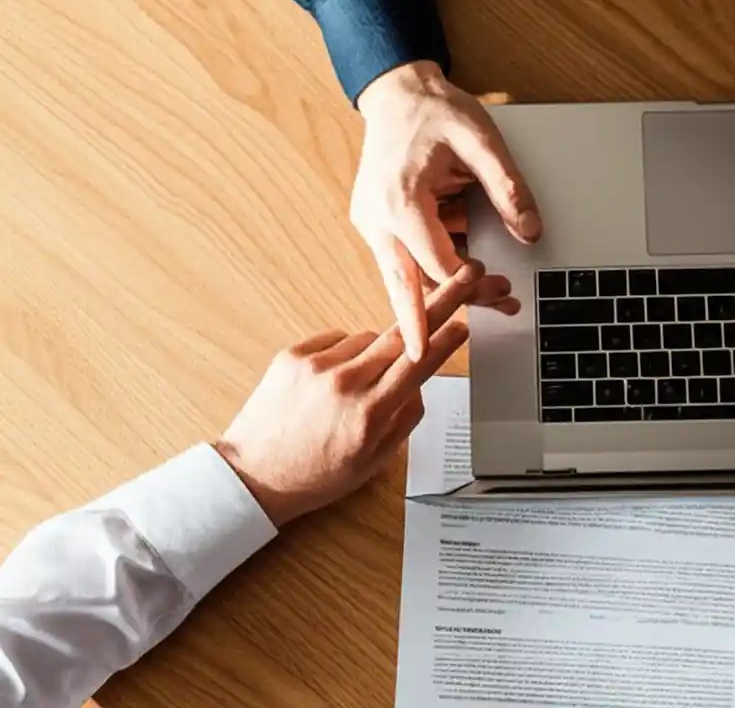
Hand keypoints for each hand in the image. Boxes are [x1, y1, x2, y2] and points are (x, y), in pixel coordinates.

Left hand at [213, 262, 481, 525]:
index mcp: (369, 415)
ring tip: (358, 385)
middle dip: (437, 305)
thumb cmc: (315, 474)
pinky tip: (332, 380)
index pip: (419, 367)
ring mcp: (316, 367)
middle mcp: (344, 385)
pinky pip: (337, 340)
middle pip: (402, 336)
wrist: (253, 474)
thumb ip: (404, 420)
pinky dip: (344, 353)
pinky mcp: (293, 356)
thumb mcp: (374, 461)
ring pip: (369, 338)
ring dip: (377, 351)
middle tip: (463, 278)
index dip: (446, 341)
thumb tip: (420, 384)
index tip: (465, 322)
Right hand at [351, 60, 538, 360]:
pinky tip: (461, 280)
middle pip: (404, 289)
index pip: (438, 266)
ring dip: (435, 299)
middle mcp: (377, 219)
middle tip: (436, 358)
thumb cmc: (435, 112)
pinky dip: (428, 277)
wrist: (396, 94)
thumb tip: (529, 231)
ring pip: (400, 281)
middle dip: (430, 322)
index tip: (500, 290)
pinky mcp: (375, 226)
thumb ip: (508, 188)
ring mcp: (371, 225)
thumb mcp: (481, 140)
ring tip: (486, 306)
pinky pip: (401, 263)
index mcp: (401, 201)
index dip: (471, 286)